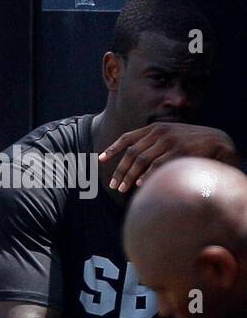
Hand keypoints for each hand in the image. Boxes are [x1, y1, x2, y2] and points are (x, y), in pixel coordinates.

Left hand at [101, 123, 238, 193]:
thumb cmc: (189, 143)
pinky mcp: (179, 150)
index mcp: (154, 128)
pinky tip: (140, 185)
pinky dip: (147, 175)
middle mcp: (159, 132)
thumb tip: (130, 164)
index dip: (112, 148)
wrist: (217, 141)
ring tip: (122, 189)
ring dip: (129, 176)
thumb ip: (151, 145)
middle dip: (120, 170)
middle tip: (113, 185)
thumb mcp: (169, 137)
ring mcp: (169, 140)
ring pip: (141, 160)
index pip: (127, 138)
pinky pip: (157, 165)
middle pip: (131, 153)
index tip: (100, 159)